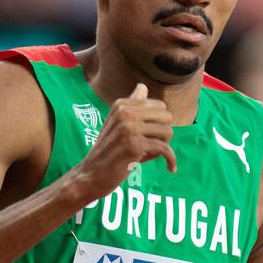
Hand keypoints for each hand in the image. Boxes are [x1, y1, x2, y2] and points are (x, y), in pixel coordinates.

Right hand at [79, 83, 174, 198]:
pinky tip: (171, 168)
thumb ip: (132, 106)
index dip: (158, 123)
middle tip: (153, 147)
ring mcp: (129, 128)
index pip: (159, 106)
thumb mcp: (117, 124)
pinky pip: (165, 149)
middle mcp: (125, 112)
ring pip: (167, 132)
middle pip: (166, 117)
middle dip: (164, 133)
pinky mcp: (134, 145)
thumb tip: (142, 87)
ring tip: (151, 155)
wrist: (91, 175)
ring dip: (164, 147)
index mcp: (122, 105)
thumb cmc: (108, 152)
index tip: (149, 136)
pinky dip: (171, 160)